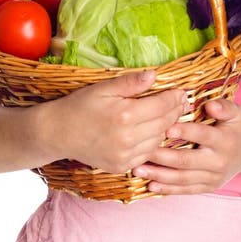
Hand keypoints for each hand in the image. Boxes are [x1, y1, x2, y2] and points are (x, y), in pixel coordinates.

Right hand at [45, 69, 190, 174]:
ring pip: (158, 140)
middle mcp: (128, 138)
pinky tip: (151, 132)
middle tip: (182, 102)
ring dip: (166, 128)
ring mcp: (125, 155)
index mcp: (125, 115)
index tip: (182, 92)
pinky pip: (146, 154)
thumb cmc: (79, 106)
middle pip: (164, 123)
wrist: (58, 133)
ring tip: (169, 116)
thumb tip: (155, 75)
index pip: (162, 105)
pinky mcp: (121, 166)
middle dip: (175, 111)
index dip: (175, 98)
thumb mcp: (103, 88)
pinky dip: (153, 143)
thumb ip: (130, 83)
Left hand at [132, 98, 240, 194]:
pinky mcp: (208, 187)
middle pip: (186, 161)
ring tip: (137, 169)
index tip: (164, 127)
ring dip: (158, 175)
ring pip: (182, 179)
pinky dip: (167, 189)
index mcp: (225, 141)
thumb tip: (210, 105)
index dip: (184, 132)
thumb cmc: (239, 127)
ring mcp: (213, 178)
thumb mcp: (236, 113)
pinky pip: (186, 190)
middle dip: (162, 157)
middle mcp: (219, 162)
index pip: (202, 136)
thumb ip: (223, 107)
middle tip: (140, 152)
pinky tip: (150, 185)